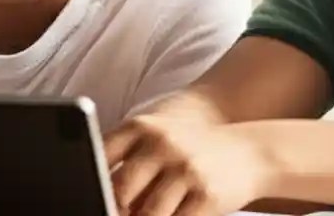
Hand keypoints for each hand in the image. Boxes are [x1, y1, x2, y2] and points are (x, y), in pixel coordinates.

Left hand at [104, 114, 272, 215]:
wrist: (248, 151)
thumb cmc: (189, 152)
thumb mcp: (156, 143)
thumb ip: (127, 163)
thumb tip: (100, 201)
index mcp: (141, 127)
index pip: (100, 155)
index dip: (89, 181)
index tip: (86, 197)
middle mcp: (162, 144)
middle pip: (120, 189)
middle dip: (114, 211)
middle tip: (118, 214)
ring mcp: (185, 169)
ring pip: (148, 213)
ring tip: (142, 215)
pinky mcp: (207, 194)